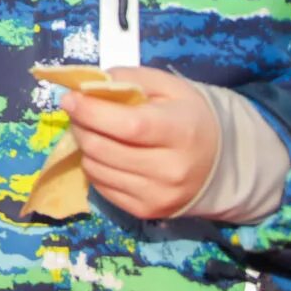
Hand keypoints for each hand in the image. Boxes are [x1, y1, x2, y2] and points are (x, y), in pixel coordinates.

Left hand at [66, 66, 219, 219]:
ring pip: (95, 169)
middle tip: (79, 113)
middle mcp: (171, 170)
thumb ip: (129, 78)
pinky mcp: (146, 212)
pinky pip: (101, 187)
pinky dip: (95, 167)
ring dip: (85, 147)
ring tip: (95, 132)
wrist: (220, 163)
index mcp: (181, 132)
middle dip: (80, 126)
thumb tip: (87, 84)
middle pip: (103, 149)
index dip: (91, 112)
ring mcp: (158, 195)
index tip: (70, 98)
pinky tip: (107, 155)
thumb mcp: (168, 87)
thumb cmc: (188, 117)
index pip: (127, 125)